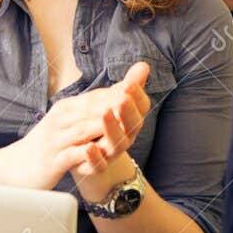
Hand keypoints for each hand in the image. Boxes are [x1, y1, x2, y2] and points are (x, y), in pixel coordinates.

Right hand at [0, 62, 150, 190]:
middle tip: (137, 101)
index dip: (118, 93)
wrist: (14, 168)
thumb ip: (90, 110)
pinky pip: (73, 154)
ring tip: (126, 123)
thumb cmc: (47, 146)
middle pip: (93, 108)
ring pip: (85, 129)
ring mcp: (56, 140)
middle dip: (116, 104)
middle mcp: (61, 120)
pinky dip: (87, 152)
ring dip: (105, 125)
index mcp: (66, 109)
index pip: (96, 96)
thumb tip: (114, 97)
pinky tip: (99, 150)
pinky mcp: (53, 160)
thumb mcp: (66, 124)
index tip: (138, 89)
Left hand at [68, 62, 151, 200]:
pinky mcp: (98, 167)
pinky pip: (99, 165)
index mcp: (132, 118)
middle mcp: (126, 136)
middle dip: (127, 111)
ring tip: (105, 114)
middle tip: (121, 97)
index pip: (141, 106)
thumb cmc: (106, 124)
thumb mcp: (116, 102)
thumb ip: (130, 86)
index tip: (129, 83)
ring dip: (112, 129)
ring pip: (118, 144)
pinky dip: (95, 157)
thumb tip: (143, 65)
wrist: (89, 157)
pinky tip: (89, 147)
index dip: (137, 95)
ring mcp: (113, 152)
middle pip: (132, 124)